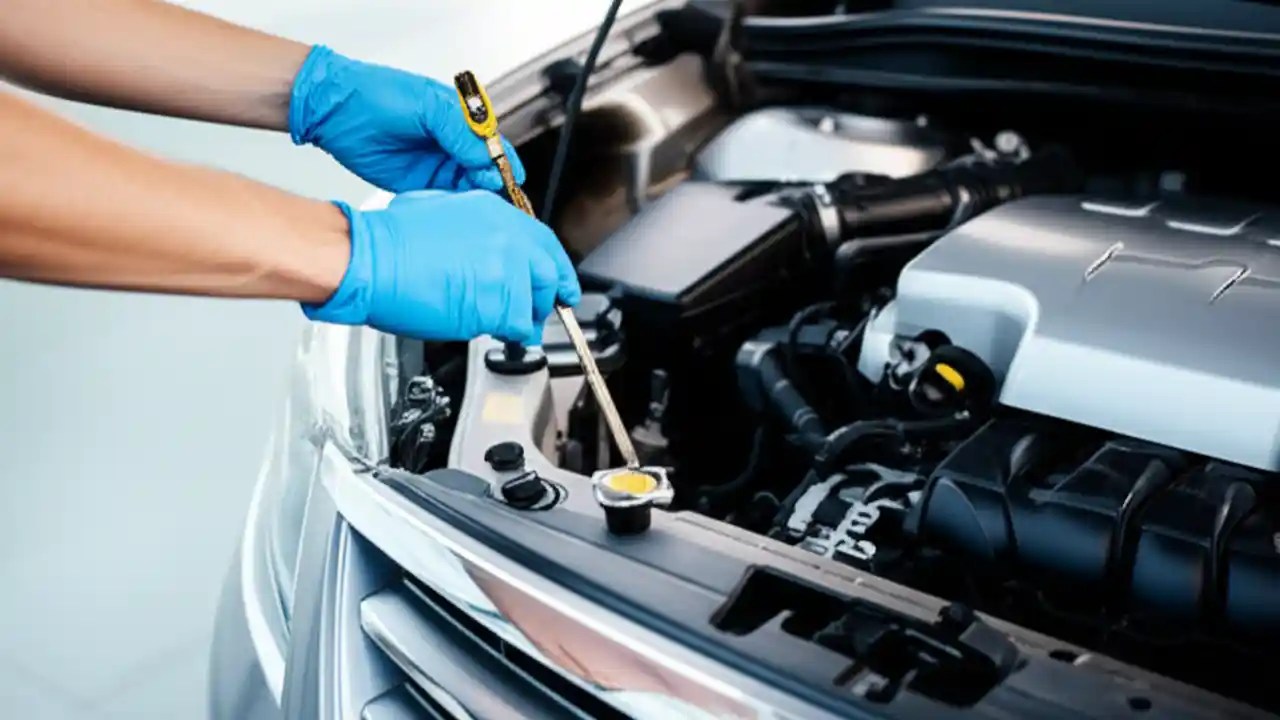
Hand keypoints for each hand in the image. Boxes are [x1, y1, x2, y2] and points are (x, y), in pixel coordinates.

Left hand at [288, 46, 524, 192]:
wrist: (335, 110)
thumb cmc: (376, 94)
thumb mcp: (426, 105)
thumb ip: (459, 131)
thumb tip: (485, 156)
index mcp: (460, 119)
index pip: (493, 143)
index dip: (504, 161)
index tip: (509, 178)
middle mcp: (452, 144)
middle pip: (485, 169)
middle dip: (494, 184)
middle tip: (497, 198)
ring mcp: (436, 165)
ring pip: (468, 187)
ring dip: (476, 198)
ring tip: (481, 209)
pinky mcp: (419, 185)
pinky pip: (445, 199)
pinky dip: (454, 207)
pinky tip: (459, 212)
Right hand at [303, 192, 580, 342]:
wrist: (368, 260)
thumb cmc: (387, 242)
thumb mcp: (438, 212)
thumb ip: (473, 230)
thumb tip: (483, 251)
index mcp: (493, 211)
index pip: (543, 243)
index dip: (555, 269)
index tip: (561, 285)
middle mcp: (507, 237)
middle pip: (549, 274)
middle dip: (544, 298)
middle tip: (534, 313)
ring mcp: (505, 269)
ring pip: (534, 303)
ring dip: (522, 320)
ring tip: (502, 326)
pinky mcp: (496, 301)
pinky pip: (516, 326)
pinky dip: (507, 335)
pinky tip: (488, 330)